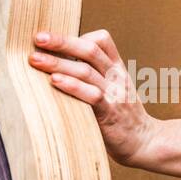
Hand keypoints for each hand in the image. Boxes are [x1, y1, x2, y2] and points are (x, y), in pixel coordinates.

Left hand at [28, 29, 158, 165]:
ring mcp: (115, 94)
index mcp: (117, 68)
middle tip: (38, 38)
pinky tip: (54, 81)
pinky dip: (73, 86)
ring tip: (35, 59)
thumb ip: (94, 76)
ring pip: (86, 70)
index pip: (101, 40)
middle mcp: (117, 77)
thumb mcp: (114, 89)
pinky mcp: (110, 113)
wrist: (145, 142)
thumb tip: (57, 66)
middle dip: (61, 42)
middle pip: (89, 50)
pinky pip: (92, 95)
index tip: (52, 38)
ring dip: (58, 63)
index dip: (76, 36)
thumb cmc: (122, 117)